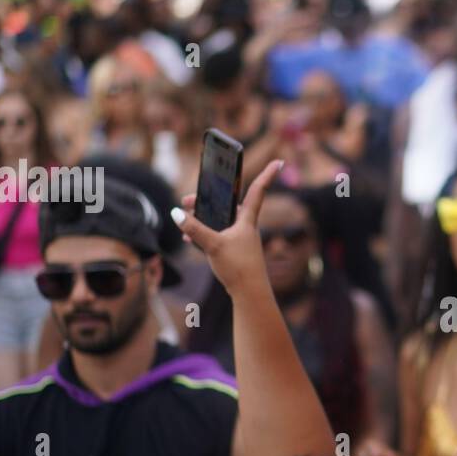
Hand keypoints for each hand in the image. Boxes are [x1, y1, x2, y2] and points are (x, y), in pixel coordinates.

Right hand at [172, 159, 283, 294]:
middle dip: (208, 199)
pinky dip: (204, 233)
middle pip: (228, 204)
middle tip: (187, 198)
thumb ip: (194, 228)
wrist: (250, 294)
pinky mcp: (235, 251)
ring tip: (184, 217)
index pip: (258, 191)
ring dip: (203, 218)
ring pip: (220, 220)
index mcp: (247, 219)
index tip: (280, 161)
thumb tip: (176, 213)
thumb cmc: (239, 267)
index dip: (268, 175)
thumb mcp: (212, 244)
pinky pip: (217, 235)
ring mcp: (240, 239)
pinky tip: (189, 238)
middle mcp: (246, 226)